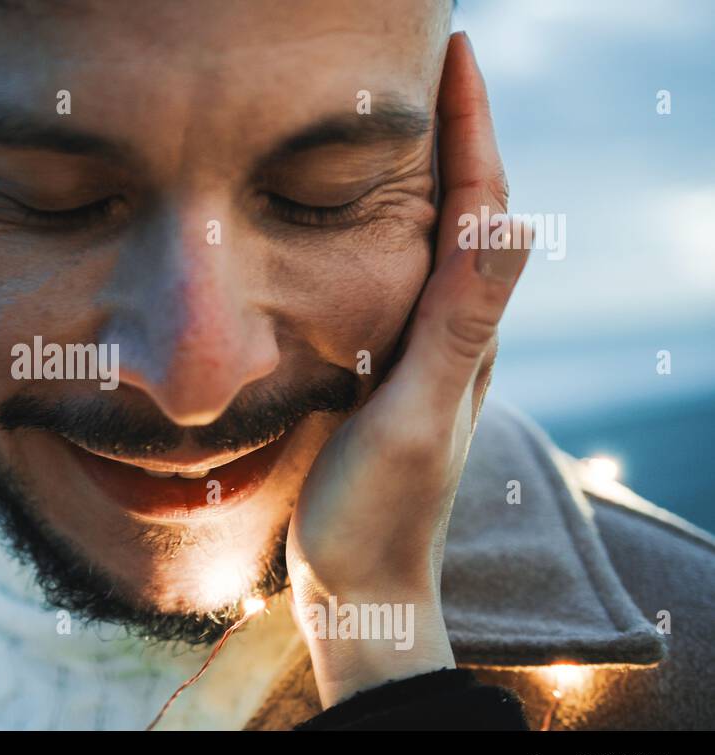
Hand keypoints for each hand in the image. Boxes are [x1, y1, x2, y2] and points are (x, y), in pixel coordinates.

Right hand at [283, 32, 532, 709]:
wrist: (362, 591)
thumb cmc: (374, 513)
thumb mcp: (412, 416)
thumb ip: (458, 326)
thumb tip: (513, 219)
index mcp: (463, 333)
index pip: (480, 205)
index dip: (470, 124)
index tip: (451, 49)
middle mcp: (453, 336)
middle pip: (466, 210)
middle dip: (452, 130)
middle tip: (422, 64)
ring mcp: (421, 357)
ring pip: (432, 243)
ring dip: (421, 174)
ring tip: (388, 121)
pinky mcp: (387, 377)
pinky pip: (397, 281)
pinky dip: (386, 230)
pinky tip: (351, 224)